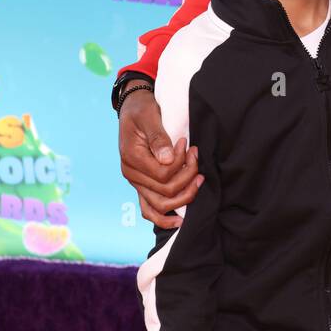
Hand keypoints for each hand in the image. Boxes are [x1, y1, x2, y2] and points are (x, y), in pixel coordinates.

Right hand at [118, 88, 203, 228]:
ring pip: (160, 206)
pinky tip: (180, 221)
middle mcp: (131, 175)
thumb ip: (158, 137)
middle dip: (188, 176)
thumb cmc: (142, 110)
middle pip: (165, 191)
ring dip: (184, 196)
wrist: (133, 109)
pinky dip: (164, 219)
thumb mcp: (149, 116)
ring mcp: (136, 183)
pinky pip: (149, 210)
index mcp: (131, 158)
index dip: (182, 163)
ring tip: (200, 180)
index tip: (188, 145)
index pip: (163, 174)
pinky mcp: (142, 185)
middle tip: (197, 156)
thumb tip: (168, 159)